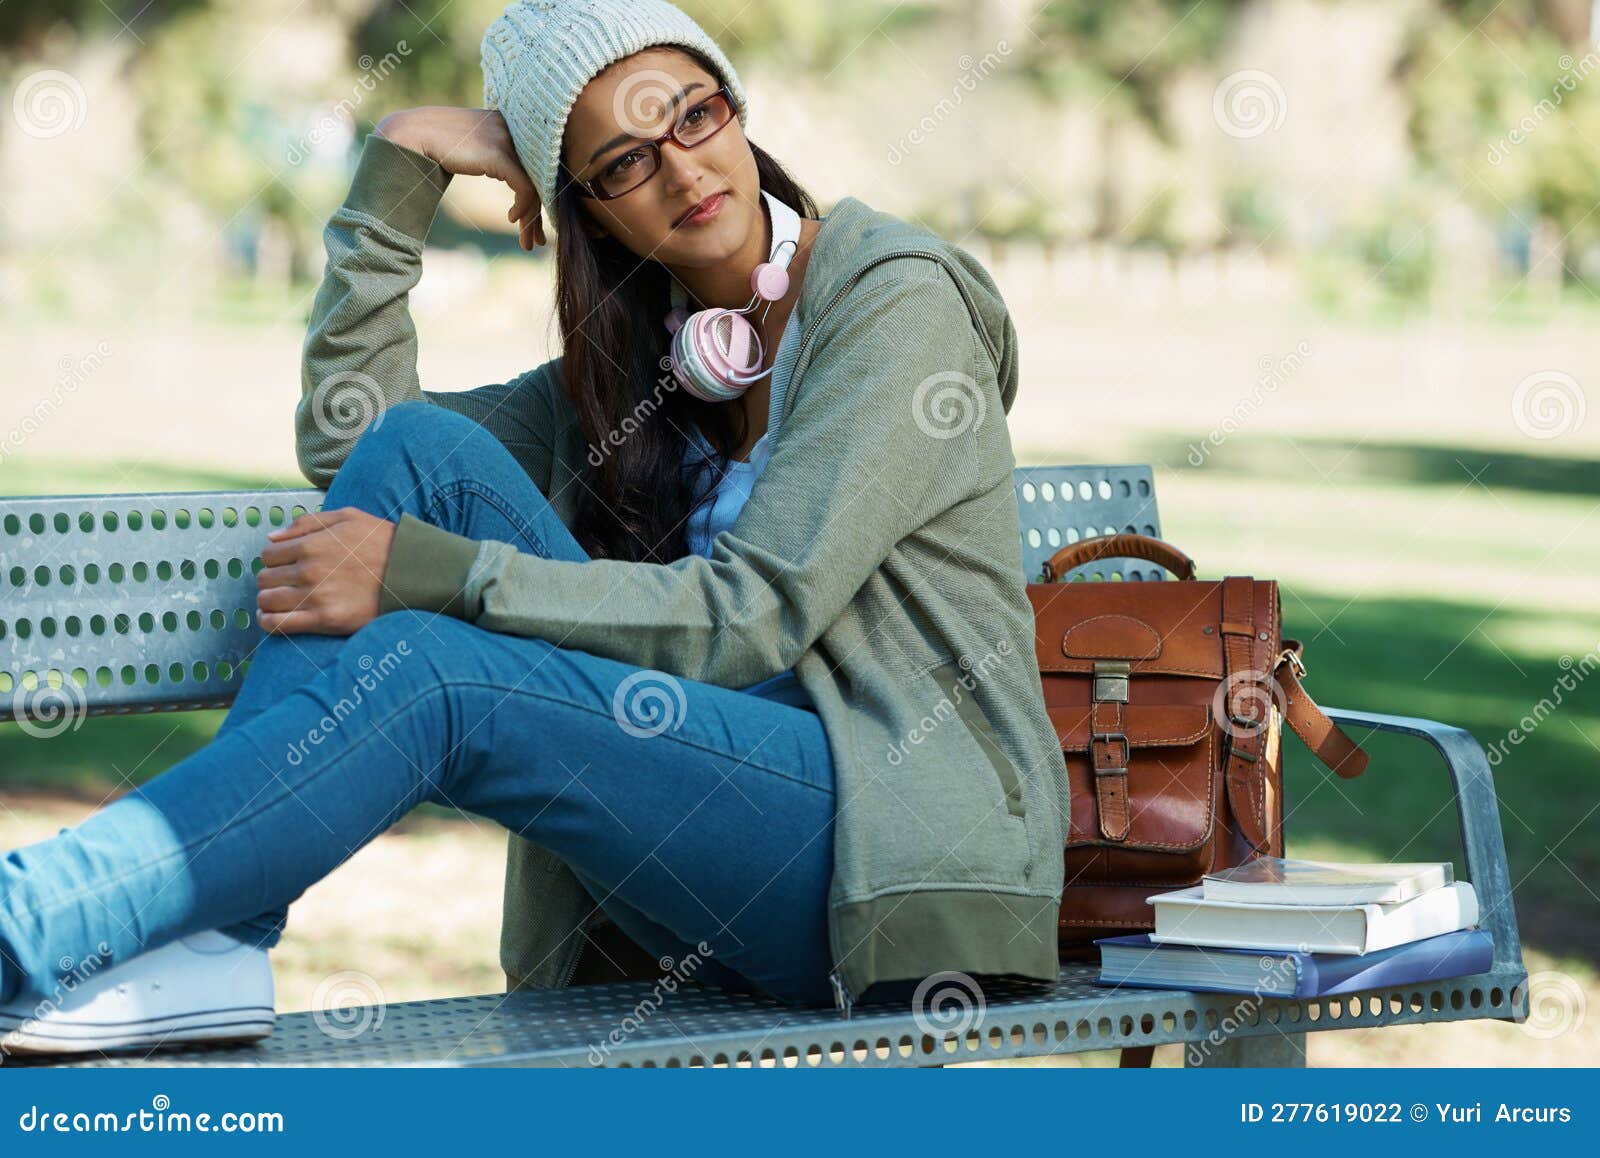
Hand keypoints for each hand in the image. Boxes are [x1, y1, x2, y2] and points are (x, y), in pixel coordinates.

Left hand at [256, 508, 396, 634]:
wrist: (412, 573)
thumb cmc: (383, 543)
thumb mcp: (349, 518)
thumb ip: (308, 523)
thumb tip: (273, 538)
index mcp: (311, 545)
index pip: (268, 554)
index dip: (274, 560)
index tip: (285, 565)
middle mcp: (308, 571)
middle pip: (265, 578)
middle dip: (271, 580)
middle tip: (286, 584)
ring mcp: (315, 597)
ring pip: (267, 601)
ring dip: (269, 601)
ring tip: (281, 601)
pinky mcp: (325, 620)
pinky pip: (278, 625)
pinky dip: (269, 622)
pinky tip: (274, 619)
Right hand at [376, 107, 545, 249]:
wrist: (414, 134)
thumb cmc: (443, 146)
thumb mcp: (478, 150)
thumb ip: (498, 159)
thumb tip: (513, 179)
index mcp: (514, 125)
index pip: (537, 167)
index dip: (539, 198)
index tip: (533, 226)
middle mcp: (516, 129)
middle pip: (539, 178)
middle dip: (537, 215)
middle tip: (537, 242)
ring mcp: (507, 140)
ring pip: (534, 186)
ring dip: (530, 219)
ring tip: (525, 242)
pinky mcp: (499, 154)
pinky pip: (523, 187)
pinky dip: (522, 207)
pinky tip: (511, 219)